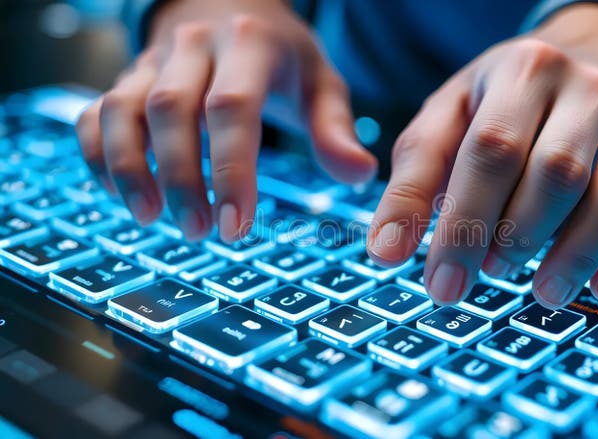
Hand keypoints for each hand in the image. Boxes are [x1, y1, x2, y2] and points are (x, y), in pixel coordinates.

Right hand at [76, 0, 376, 241]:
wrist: (230, 4)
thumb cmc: (280, 55)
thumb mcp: (319, 82)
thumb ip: (335, 129)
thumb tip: (360, 175)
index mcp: (250, 44)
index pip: (232, 107)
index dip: (231, 170)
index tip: (235, 226)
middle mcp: (195, 46)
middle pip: (170, 109)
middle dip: (180, 177)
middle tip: (199, 232)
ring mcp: (154, 60)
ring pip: (122, 109)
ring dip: (128, 168)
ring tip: (149, 218)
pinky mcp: (127, 76)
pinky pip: (96, 112)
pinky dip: (98, 154)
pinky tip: (117, 194)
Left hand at [368, 4, 597, 307]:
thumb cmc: (512, 98)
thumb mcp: (453, 112)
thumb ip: (415, 174)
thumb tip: (386, 249)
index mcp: (524, 71)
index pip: (491, 152)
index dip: (462, 224)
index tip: (439, 283)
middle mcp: (590, 92)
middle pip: (556, 175)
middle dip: (513, 240)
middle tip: (486, 275)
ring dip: (573, 257)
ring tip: (539, 292)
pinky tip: (596, 287)